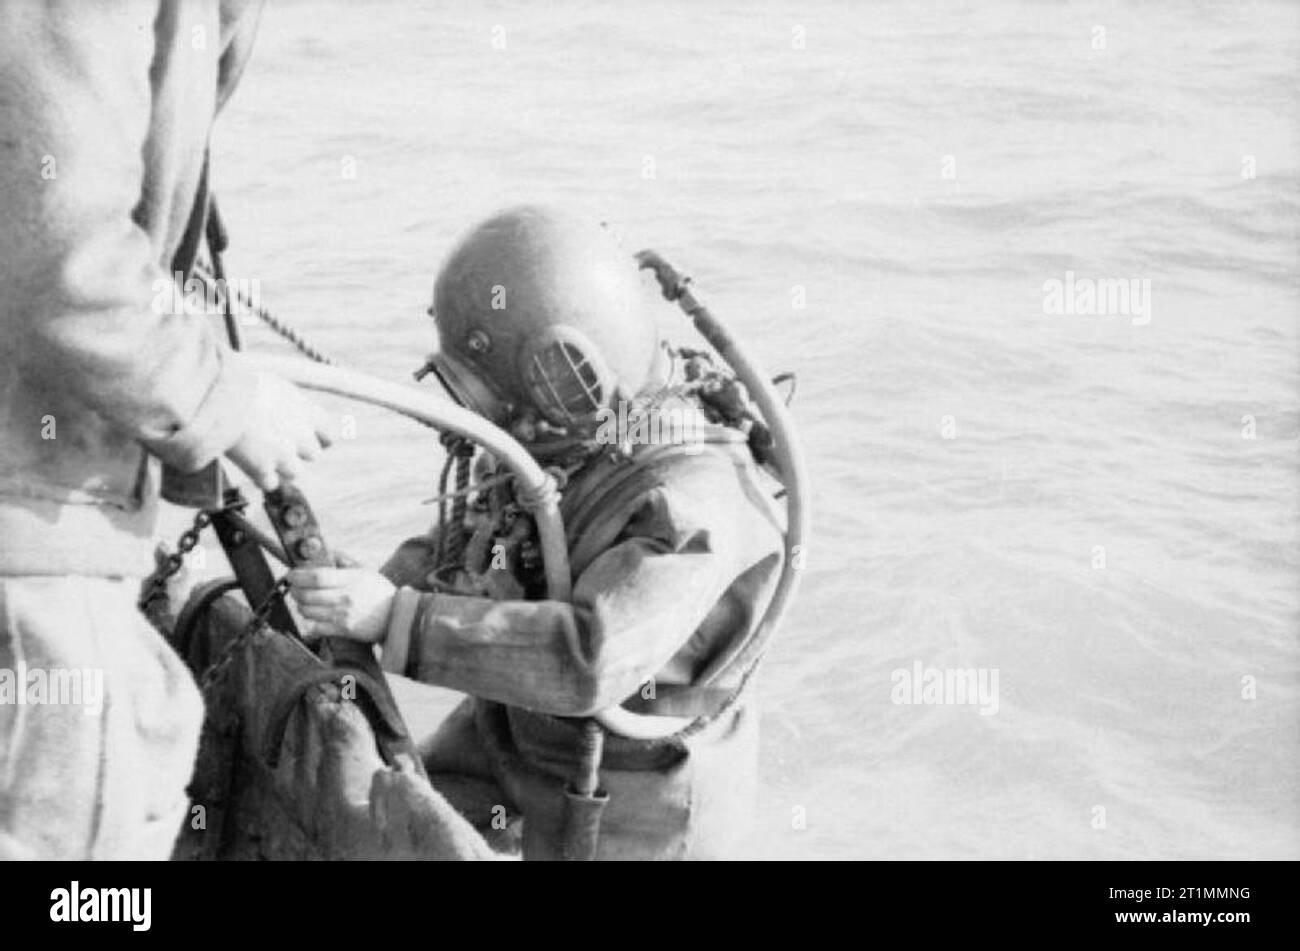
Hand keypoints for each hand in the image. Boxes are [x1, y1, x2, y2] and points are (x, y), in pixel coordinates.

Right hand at [226, 372, 335, 490]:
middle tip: (276, 442)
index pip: (329, 434)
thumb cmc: (242, 382)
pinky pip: (269, 483)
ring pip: (294, 472)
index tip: (307, 436)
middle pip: (312, 454)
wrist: (223, 398)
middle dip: (297, 451)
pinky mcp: (262, 470)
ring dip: (280, 466)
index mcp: (308, 412)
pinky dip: (260, 477)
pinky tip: (247, 465)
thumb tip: (281, 405)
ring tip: (259, 452)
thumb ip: (285, 401)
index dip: (318, 437)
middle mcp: (302, 436)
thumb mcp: (273, 384)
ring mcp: (285, 456)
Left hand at [287, 567, 395, 642]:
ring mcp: (343, 615)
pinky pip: (315, 628)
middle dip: (295, 591)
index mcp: (351, 579)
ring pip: (308, 611)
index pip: (317, 576)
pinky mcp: (343, 629)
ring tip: (305, 602)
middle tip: (295, 588)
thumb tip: (326, 553)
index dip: (299, 576)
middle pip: (307, 594)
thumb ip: (344, 561)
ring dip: (301, 606)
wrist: (397, 617)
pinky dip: (309, 624)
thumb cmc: (379, 592)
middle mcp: (346, 597)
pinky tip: (313, 618)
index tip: (291, 575)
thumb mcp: (366, 571)